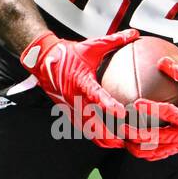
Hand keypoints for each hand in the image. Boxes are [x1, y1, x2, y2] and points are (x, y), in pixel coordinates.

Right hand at [20, 28, 138, 147]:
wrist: (42, 60)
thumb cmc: (68, 53)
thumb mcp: (91, 46)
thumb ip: (114, 41)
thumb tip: (135, 34)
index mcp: (80, 80)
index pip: (95, 94)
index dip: (108, 105)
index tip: (121, 112)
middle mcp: (73, 96)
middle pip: (91, 120)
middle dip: (108, 132)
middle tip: (126, 138)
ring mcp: (69, 106)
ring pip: (86, 128)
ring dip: (102, 138)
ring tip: (120, 144)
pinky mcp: (67, 111)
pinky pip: (81, 127)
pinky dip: (94, 136)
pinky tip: (107, 142)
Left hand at [125, 58, 177, 159]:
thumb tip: (162, 61)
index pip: (170, 114)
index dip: (152, 109)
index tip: (136, 103)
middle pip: (158, 138)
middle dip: (138, 134)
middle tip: (122, 127)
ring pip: (157, 151)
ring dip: (139, 148)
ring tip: (123, 141)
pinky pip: (161, 155)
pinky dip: (147, 153)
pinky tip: (133, 147)